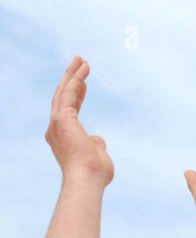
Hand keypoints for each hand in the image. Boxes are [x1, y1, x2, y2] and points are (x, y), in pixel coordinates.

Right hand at [45, 57, 113, 185]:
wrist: (87, 178)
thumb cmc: (94, 173)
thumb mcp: (96, 156)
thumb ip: (96, 145)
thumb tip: (98, 140)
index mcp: (61, 138)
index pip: (69, 110)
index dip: (77, 95)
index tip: (84, 84)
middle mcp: (55, 129)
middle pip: (62, 98)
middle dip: (70, 79)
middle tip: (78, 63)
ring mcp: (56, 123)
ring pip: (63, 92)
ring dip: (72, 74)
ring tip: (81, 59)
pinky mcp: (62, 118)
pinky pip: (69, 92)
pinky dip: (76, 78)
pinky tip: (85, 67)